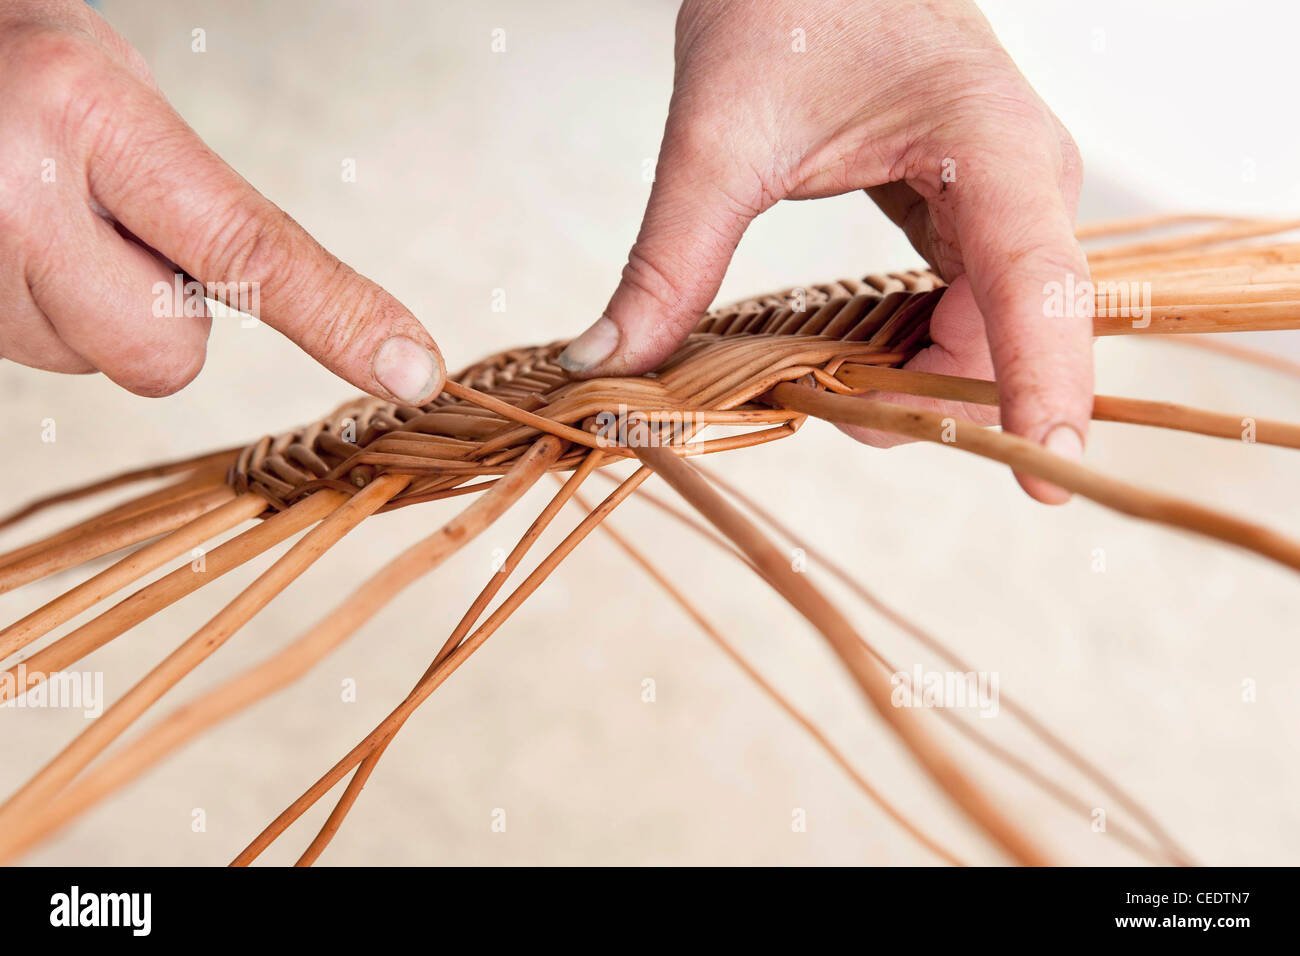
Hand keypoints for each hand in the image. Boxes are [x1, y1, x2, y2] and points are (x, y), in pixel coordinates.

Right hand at [0, 0, 443, 403]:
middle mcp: (16, 201)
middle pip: (166, 357)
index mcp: (86, 114)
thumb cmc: (11, 65)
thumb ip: (191, 196)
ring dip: (90, 307)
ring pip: (98, 364)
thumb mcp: (111, 87)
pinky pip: (45, 358)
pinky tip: (4, 243)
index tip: (412, 370)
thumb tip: (271, 297)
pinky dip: (44, 315)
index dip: (338, 316)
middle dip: (163, 315)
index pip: (245, 246)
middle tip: (110, 222)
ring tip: (34, 213)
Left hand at [559, 0, 1091, 502]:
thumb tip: (605, 363)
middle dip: (926, 398)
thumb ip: (669, 260)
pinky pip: (964, 314)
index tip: (1044, 478)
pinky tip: (847, 353)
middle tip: (817, 405)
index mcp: (993, 146)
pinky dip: (907, 352)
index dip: (1047, 389)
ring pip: (989, 337)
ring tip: (817, 374)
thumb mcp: (716, 136)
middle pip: (1010, 335)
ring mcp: (1010, 204)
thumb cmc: (786, 2)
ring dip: (910, 381)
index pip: (1040, 287)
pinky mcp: (979, 217)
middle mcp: (1026, 183)